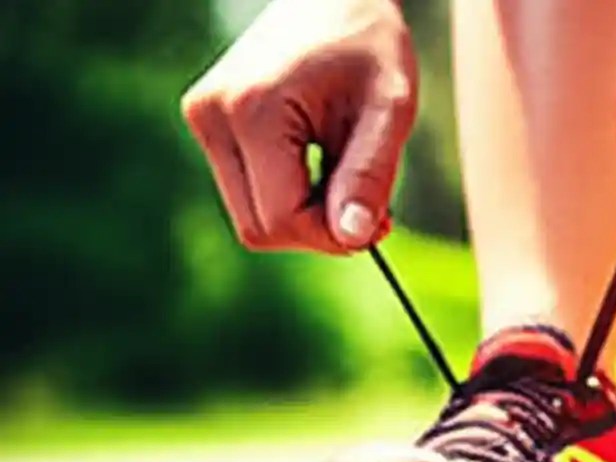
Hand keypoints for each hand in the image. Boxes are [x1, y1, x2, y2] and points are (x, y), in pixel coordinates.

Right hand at [180, 0, 416, 252]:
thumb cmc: (369, 44)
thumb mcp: (390, 109)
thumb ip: (370, 175)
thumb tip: (352, 240)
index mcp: (253, 110)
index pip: (283, 218)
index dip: (334, 236)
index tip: (381, 220)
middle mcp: (212, 115)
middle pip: (259, 228)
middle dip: (318, 230)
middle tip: (372, 208)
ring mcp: (203, 118)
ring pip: (250, 217)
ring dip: (305, 215)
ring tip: (349, 176)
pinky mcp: (208, 122)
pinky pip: (247, 193)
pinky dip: (289, 196)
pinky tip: (324, 166)